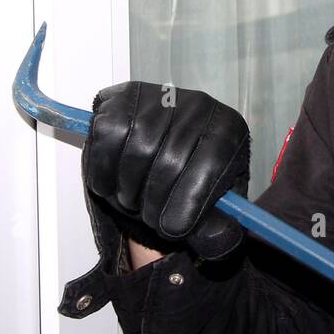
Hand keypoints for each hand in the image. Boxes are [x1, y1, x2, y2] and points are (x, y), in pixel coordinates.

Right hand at [83, 81, 250, 260]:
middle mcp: (201, 105)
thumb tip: (217, 238)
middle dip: (153, 203)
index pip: (211, 164)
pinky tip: (112, 182)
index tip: (173, 228)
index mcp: (230, 132)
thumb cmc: (189, 187)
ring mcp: (163, 96)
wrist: (162, 159)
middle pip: (170, 161)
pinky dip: (104, 169)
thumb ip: (217, 231)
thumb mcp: (212, 213)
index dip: (188, 202)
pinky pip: (107, 134)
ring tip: (132, 199)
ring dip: (127, 189)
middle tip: (148, 217)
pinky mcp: (126, 95)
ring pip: (137, 150)